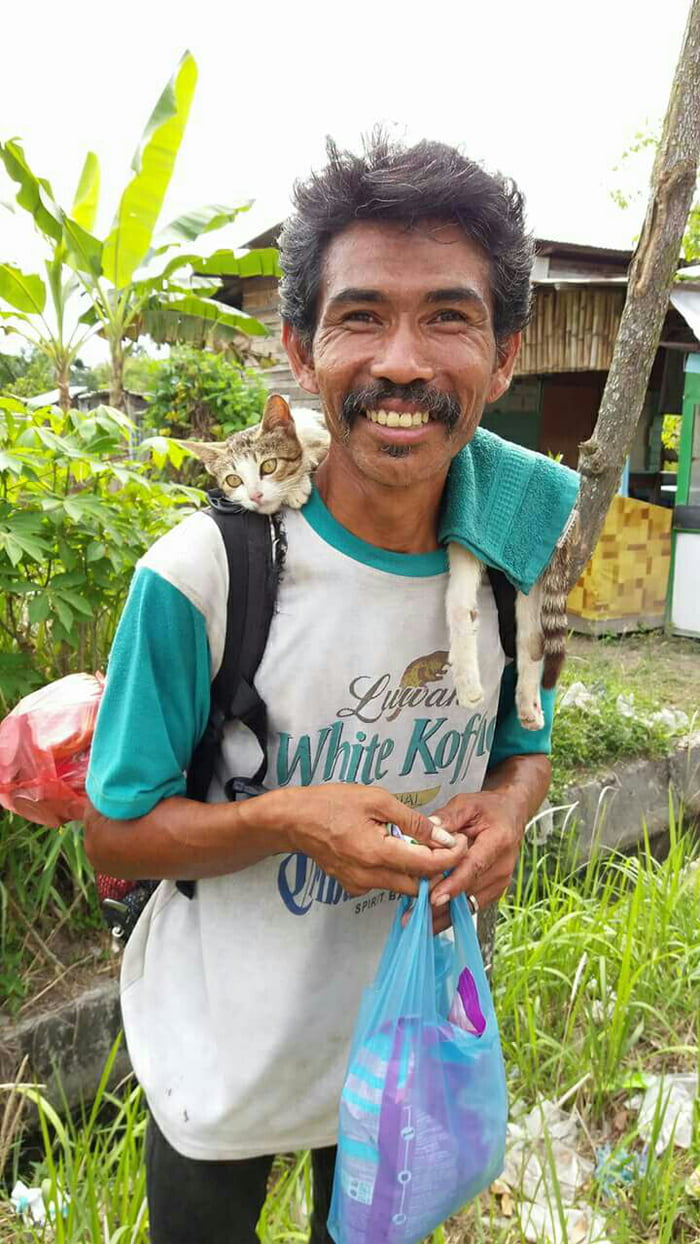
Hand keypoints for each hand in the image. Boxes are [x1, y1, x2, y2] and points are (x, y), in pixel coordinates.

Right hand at [284, 783, 468, 898]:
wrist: (293, 820)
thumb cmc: (332, 802)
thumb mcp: (376, 800)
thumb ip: (412, 820)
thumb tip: (442, 836)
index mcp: (377, 853)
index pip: (427, 866)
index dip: (451, 857)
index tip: (462, 843)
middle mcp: (369, 877)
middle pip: (418, 885)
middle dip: (437, 870)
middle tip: (447, 847)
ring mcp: (358, 885)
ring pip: (401, 887)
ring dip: (417, 872)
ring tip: (421, 846)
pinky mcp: (351, 886)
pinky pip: (383, 885)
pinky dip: (396, 872)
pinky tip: (393, 851)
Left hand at [426, 791, 525, 933]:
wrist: (511, 814)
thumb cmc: (489, 808)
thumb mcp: (467, 804)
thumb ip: (447, 817)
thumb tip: (427, 830)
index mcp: (498, 841)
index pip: (474, 867)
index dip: (453, 884)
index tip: (434, 898)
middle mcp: (503, 865)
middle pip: (469, 890)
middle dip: (440, 905)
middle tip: (411, 915)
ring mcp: (501, 881)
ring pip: (470, 904)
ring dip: (444, 914)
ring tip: (415, 920)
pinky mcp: (495, 890)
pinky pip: (472, 905)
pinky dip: (452, 913)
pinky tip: (430, 918)